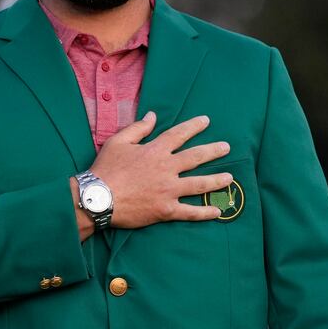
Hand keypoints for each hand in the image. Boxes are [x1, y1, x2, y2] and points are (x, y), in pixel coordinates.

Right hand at [79, 111, 232, 233]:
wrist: (98, 198)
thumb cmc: (105, 169)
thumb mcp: (117, 142)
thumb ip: (137, 128)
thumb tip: (152, 115)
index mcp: (154, 151)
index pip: (178, 135)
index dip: (193, 127)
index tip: (206, 121)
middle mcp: (166, 169)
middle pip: (195, 157)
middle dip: (213, 151)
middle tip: (226, 148)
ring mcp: (168, 190)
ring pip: (199, 184)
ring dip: (216, 180)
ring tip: (230, 177)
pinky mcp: (166, 210)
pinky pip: (190, 212)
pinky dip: (204, 213)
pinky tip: (218, 211)